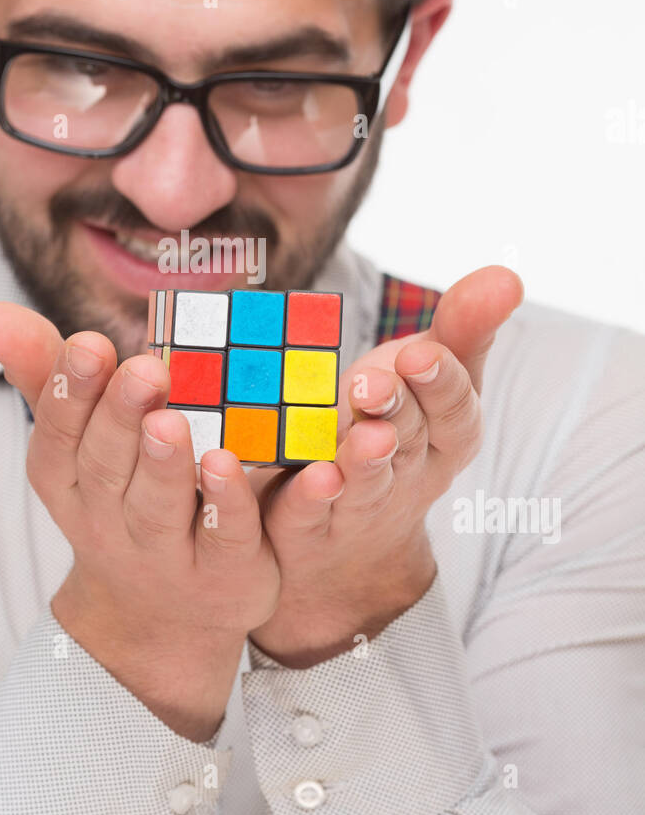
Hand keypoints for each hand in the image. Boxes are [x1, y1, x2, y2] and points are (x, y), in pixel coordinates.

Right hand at [0, 303, 278, 739]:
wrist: (161, 616)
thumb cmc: (119, 498)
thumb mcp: (79, 440)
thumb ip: (47, 375)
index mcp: (71, 482)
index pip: (60, 438)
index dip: (71, 394)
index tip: (88, 345)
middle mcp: (111, 521)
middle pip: (108, 469)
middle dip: (121, 418)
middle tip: (144, 369)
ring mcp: (167, 552)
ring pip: (161, 508)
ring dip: (166, 466)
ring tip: (171, 422)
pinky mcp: (224, 572)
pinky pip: (227, 537)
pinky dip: (231, 502)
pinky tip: (233, 465)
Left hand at [249, 266, 524, 667]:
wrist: (355, 537)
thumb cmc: (402, 429)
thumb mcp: (432, 377)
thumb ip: (462, 328)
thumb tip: (508, 276)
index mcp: (445, 435)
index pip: (454, 408)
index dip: (440, 382)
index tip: (420, 354)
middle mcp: (408, 472)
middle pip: (407, 440)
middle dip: (394, 409)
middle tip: (373, 384)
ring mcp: (358, 504)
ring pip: (365, 483)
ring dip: (362, 461)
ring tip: (360, 437)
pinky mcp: (307, 527)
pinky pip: (306, 515)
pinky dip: (308, 498)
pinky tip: (309, 478)